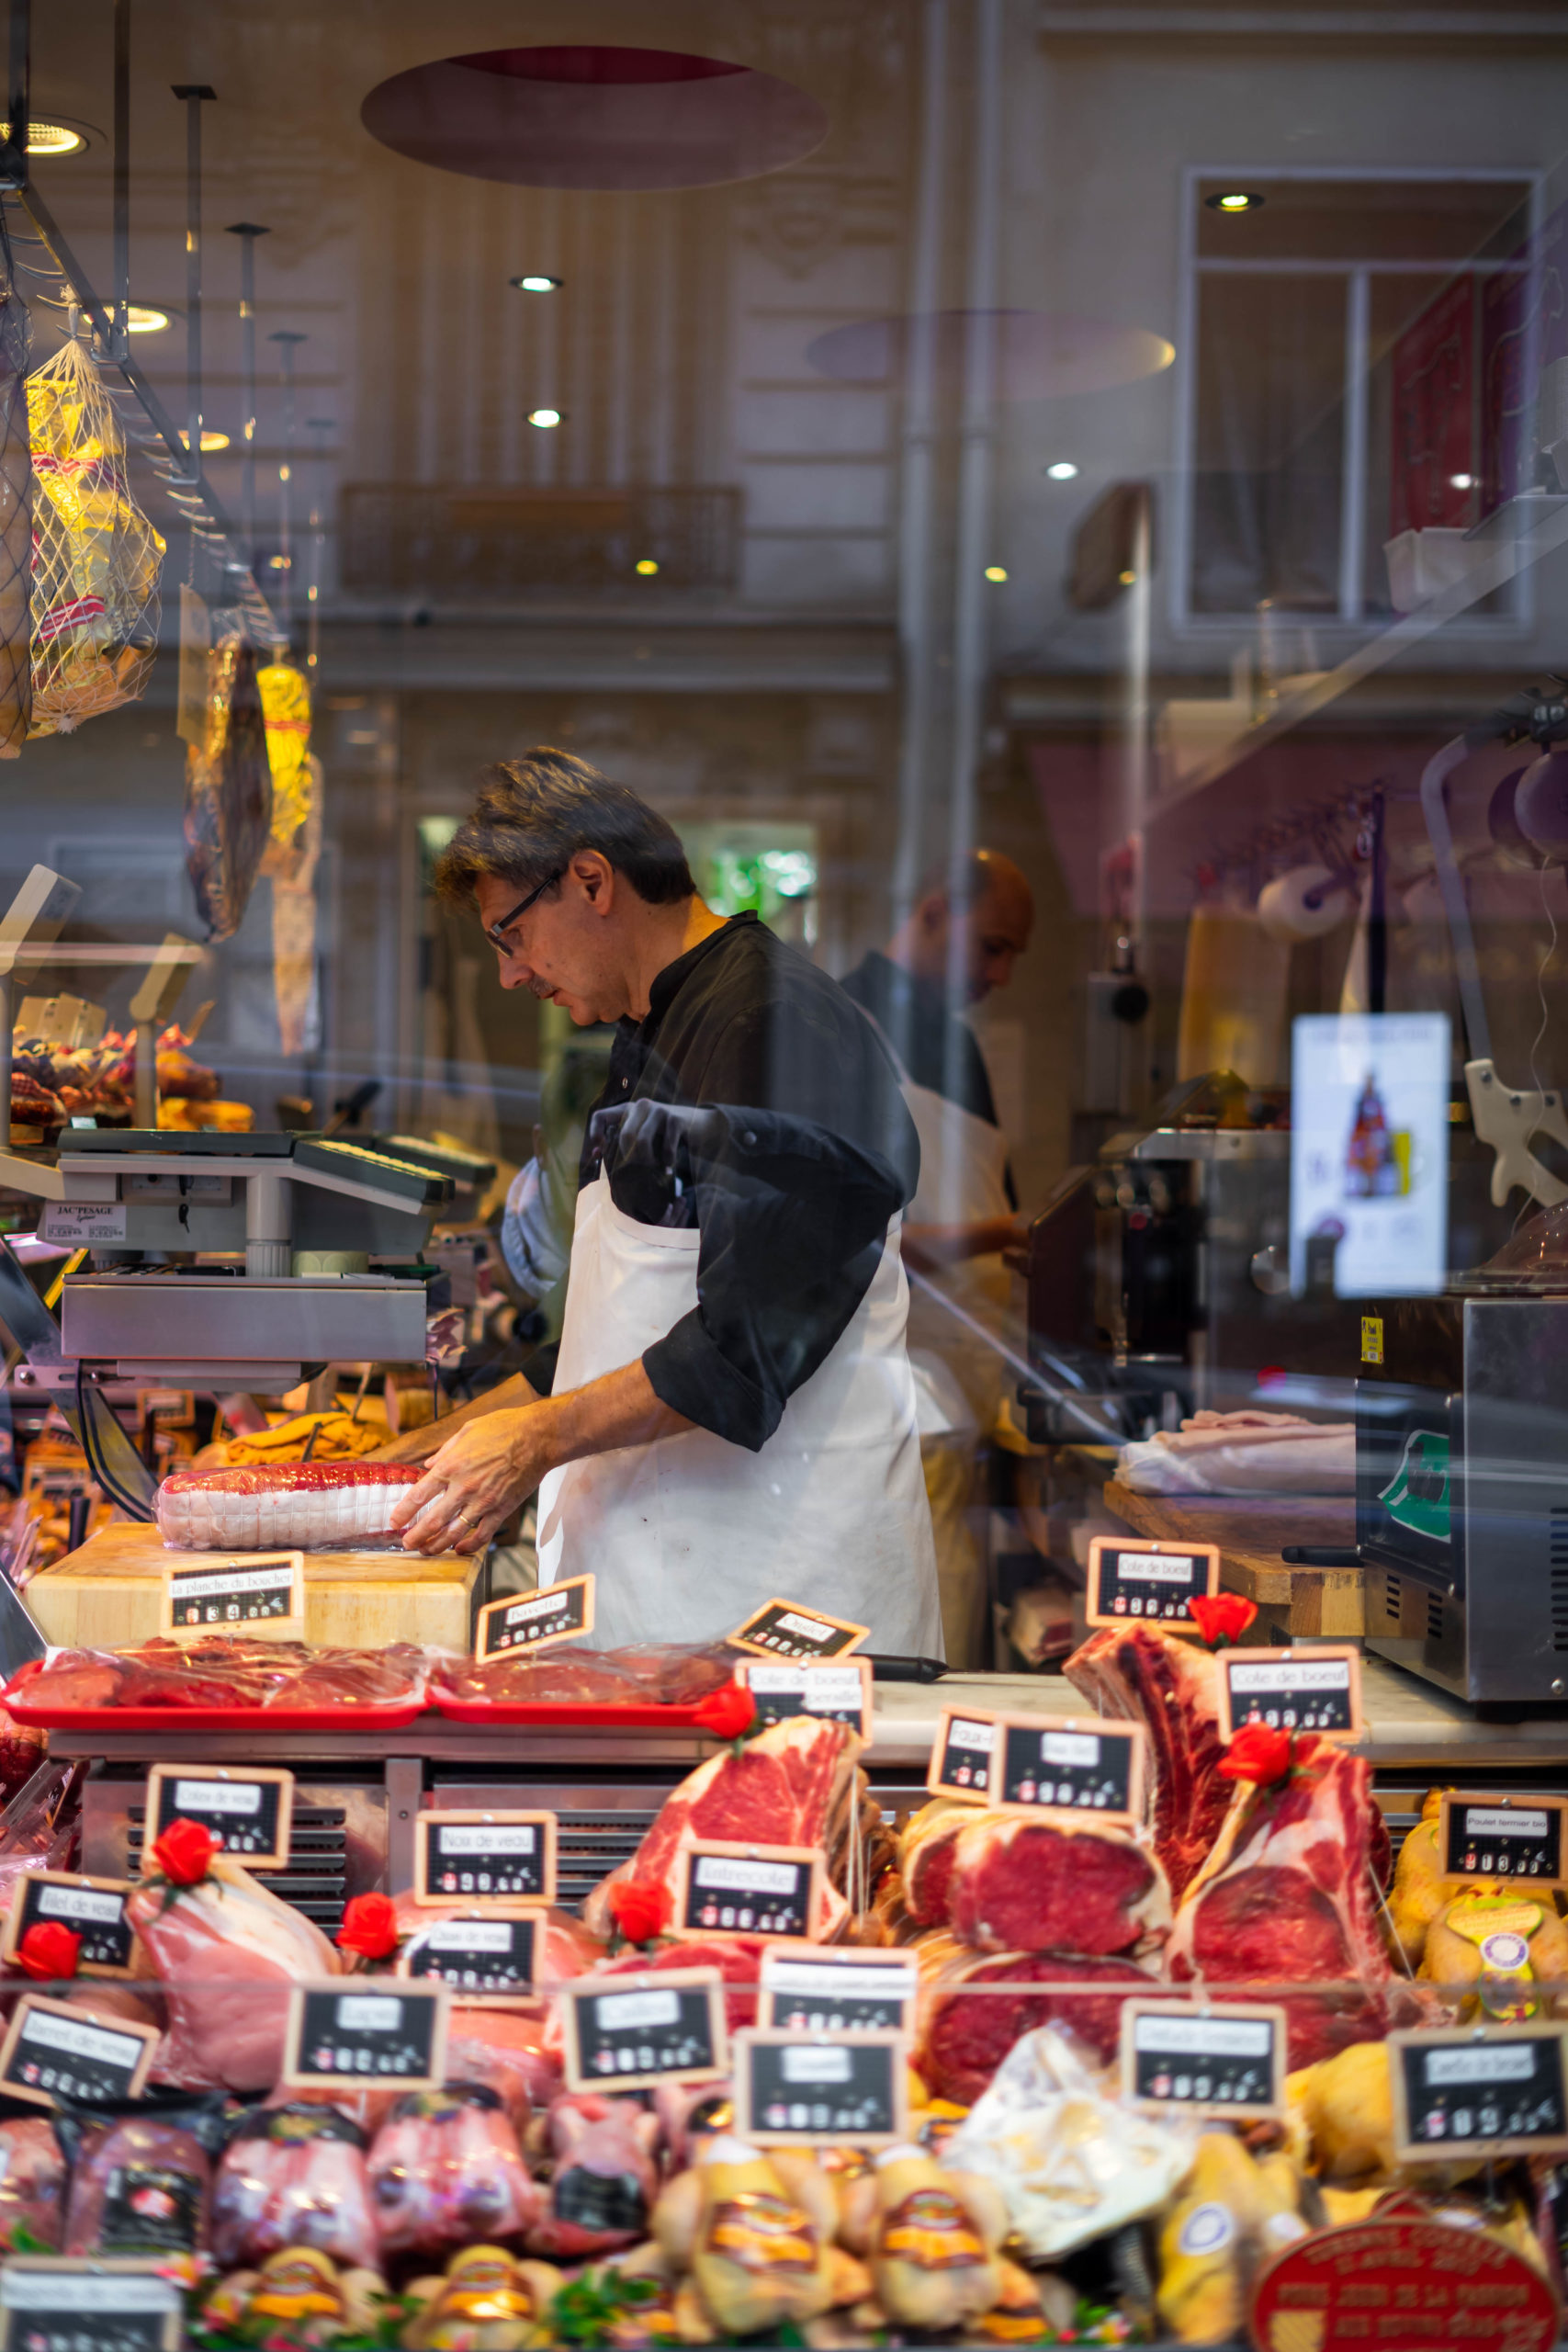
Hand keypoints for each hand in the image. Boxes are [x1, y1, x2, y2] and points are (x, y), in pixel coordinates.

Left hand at [388, 1405, 558, 1555]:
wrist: (538, 1437)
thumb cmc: (503, 1428)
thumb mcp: (467, 1430)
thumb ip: (445, 1450)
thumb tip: (429, 1464)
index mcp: (451, 1466)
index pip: (419, 1495)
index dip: (403, 1512)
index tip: (394, 1522)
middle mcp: (464, 1487)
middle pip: (432, 1521)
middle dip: (415, 1536)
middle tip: (405, 1544)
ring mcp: (483, 1502)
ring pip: (454, 1533)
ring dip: (436, 1545)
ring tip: (425, 1551)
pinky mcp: (501, 1510)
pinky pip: (482, 1535)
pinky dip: (469, 1546)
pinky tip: (459, 1549)